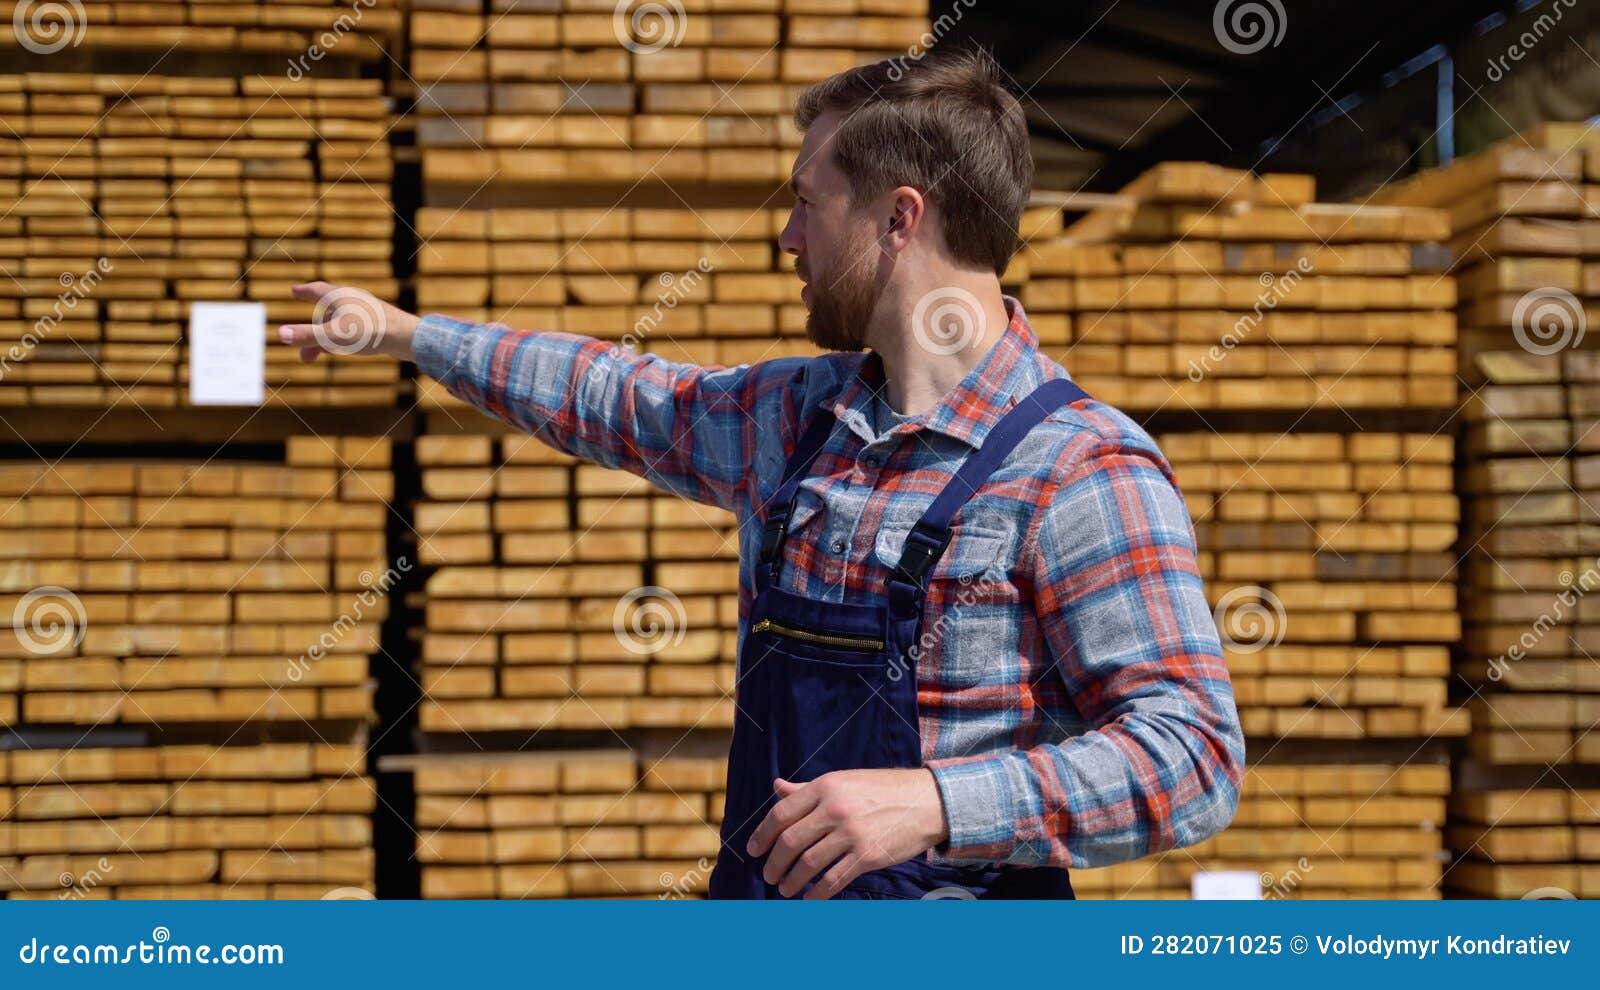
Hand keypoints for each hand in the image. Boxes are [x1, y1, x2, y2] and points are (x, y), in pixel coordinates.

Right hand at [275, 282, 420, 361]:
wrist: (406, 337)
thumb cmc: (369, 333)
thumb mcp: (332, 336)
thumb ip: (307, 335)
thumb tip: (280, 334)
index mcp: (339, 296)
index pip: (316, 289)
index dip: (303, 291)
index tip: (294, 291)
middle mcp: (353, 298)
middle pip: (325, 312)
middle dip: (311, 331)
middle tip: (302, 351)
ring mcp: (366, 309)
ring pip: (338, 322)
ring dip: (325, 338)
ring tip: (316, 356)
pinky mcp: (378, 321)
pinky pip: (353, 327)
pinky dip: (341, 337)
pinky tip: (343, 350)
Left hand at [746, 768, 949, 899]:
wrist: (926, 801)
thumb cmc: (881, 789)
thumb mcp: (843, 780)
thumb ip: (807, 788)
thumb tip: (777, 787)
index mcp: (825, 786)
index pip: (781, 813)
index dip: (762, 834)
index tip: (754, 849)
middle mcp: (835, 809)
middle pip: (790, 841)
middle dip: (774, 862)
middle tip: (768, 874)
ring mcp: (852, 833)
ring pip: (808, 863)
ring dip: (791, 880)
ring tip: (785, 889)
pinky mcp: (867, 856)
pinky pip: (833, 880)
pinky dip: (816, 893)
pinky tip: (809, 898)